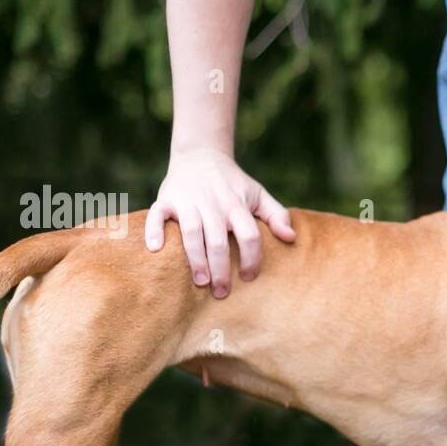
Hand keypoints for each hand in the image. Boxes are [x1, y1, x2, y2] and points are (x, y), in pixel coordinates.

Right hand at [145, 147, 294, 297]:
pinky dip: (154, 231)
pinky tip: (155, 249)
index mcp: (237, 204)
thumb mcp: (258, 194)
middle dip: (221, 269)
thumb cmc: (233, 183)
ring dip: (196, 259)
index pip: (249, 235)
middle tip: (222, 292)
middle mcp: (212, 203)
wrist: (200, 153)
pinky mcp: (166, 199)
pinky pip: (157, 215)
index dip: (251, 258)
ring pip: (191, 233)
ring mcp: (187, 200)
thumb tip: (291, 238)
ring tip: (201, 282)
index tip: (248, 277)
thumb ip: (276, 215)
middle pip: (218, 241)